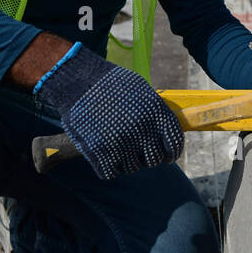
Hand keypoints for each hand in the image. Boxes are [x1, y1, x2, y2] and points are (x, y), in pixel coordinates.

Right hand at [33, 43, 182, 179]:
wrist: (78, 80)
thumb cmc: (111, 83)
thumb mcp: (142, 91)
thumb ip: (156, 114)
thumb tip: (167, 134)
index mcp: (155, 113)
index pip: (174, 145)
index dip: (171, 153)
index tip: (166, 155)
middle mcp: (141, 130)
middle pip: (154, 159)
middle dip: (148, 156)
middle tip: (139, 150)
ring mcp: (120, 143)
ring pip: (132, 167)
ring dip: (128, 161)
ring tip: (120, 147)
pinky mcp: (99, 152)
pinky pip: (111, 172)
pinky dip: (110, 167)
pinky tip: (107, 155)